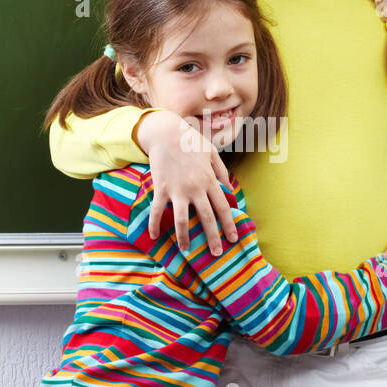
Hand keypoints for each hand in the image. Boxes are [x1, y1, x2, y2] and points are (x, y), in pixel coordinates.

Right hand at [136, 110, 234, 254]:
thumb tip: (231, 190)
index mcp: (210, 180)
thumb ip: (222, 172)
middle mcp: (195, 187)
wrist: (166, 132)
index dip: (229, 225)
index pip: (223, 207)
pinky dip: (154, 224)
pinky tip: (154, 236)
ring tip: (186, 250)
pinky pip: (157, 211)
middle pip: (206, 218)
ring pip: (181, 220)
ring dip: (184, 237)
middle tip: (216, 254)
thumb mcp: (212, 153)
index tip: (233, 239)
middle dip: (212, 238)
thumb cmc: (191, 141)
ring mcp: (177, 189)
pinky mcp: (161, 188)